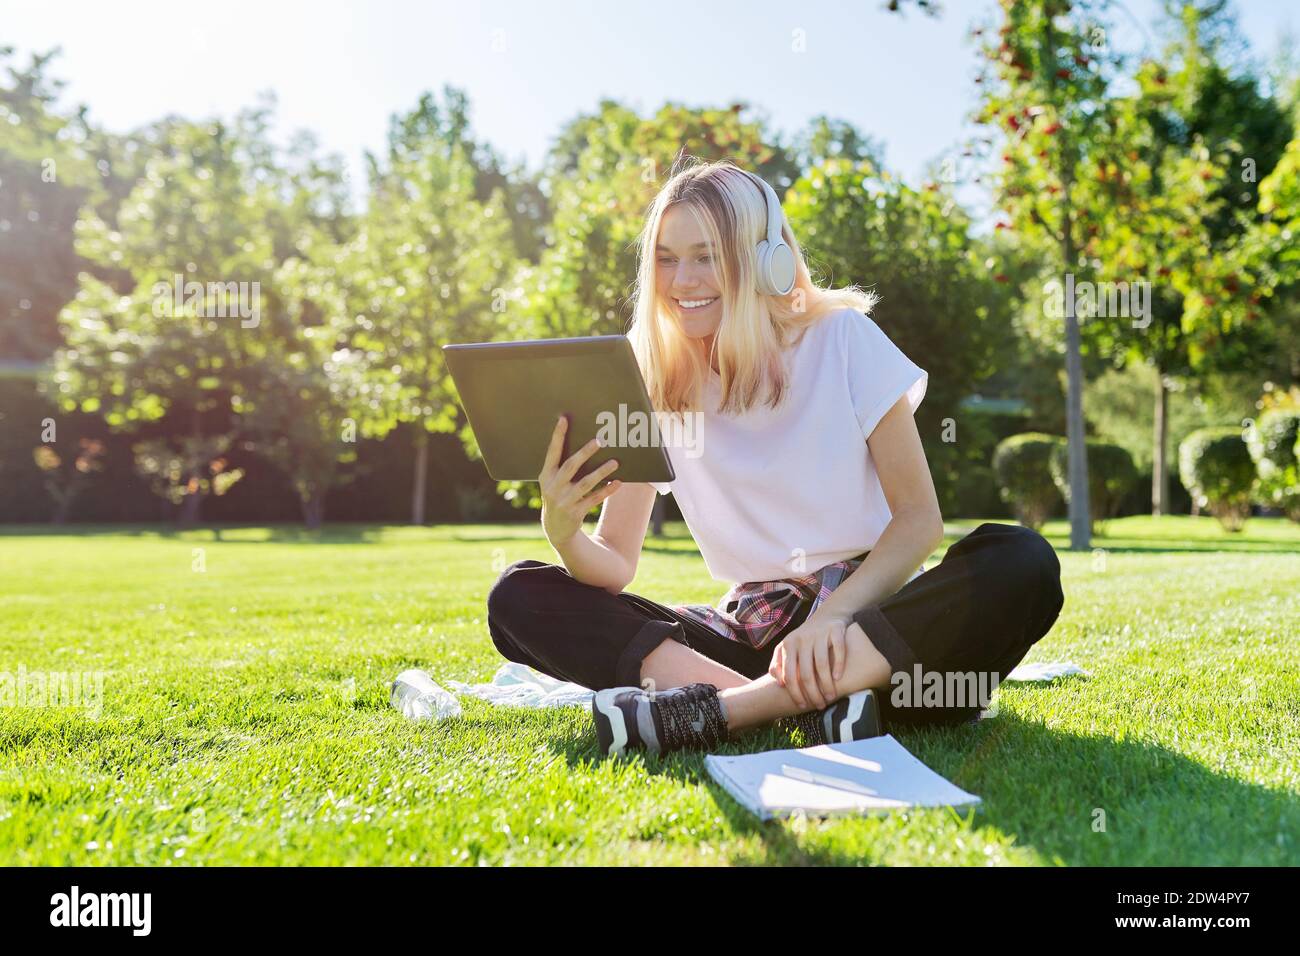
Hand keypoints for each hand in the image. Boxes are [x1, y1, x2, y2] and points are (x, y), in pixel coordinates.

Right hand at [539, 415, 620, 545]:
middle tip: (599, 441)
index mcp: (545, 475)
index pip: (552, 452)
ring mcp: (564, 501)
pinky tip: (618, 482)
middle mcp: (553, 487)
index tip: (564, 419)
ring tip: (615, 462)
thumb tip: (585, 442)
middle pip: (570, 466)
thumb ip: (561, 465)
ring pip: (585, 483)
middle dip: (584, 453)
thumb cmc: (557, 495)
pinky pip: (594, 499)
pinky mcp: (575, 512)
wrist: (555, 528)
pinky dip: (606, 491)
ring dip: (601, 472)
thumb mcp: (552, 481)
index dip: (558, 436)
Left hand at [768, 610, 851, 710]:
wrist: (826, 616)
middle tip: (820, 705)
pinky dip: (838, 665)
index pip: (789, 674)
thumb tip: (780, 684)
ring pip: (821, 664)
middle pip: (805, 673)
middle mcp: (802, 639)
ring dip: (826, 684)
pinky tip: (838, 678)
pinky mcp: (835, 630)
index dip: (795, 693)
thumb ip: (778, 664)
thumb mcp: (788, 648)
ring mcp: (818, 634)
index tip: (802, 706)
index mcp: (788, 645)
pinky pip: (838, 650)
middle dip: (813, 693)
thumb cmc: (805, 639)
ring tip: (830, 697)